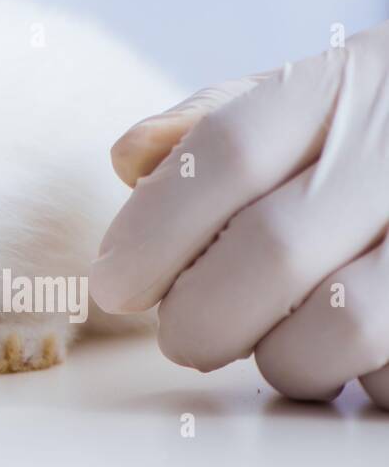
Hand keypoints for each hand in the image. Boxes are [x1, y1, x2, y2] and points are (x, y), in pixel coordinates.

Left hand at [90, 22, 388, 408]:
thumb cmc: (354, 131)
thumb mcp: (289, 99)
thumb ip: (206, 123)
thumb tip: (129, 161)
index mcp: (338, 89)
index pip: (231, 150)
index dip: (156, 226)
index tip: (113, 284)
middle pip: (273, 249)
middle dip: (199, 313)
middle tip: (178, 333)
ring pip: (342, 326)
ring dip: (280, 356)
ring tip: (269, 339)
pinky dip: (352, 377)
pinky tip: (342, 350)